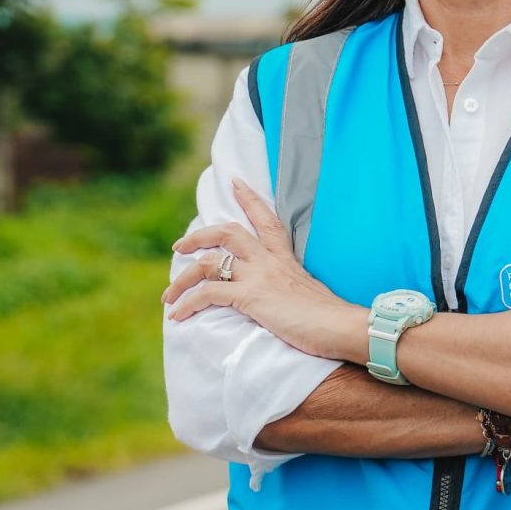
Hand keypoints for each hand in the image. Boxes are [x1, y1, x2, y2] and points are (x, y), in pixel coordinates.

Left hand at [164, 178, 365, 358]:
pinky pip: (207, 294)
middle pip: (228, 232)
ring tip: (168, 295)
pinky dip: (187, 304)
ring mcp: (259, 276)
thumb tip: (288, 303)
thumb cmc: (332, 318)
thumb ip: (294, 291)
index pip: (267, 220)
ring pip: (207, 264)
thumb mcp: (311, 295)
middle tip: (180, 245)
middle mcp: (269, 261)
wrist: (342, 327)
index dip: (250, 199)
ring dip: (181, 280)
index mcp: (285, 259)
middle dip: (199, 236)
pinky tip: (178, 316)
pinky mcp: (250, 296)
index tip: (236, 182)